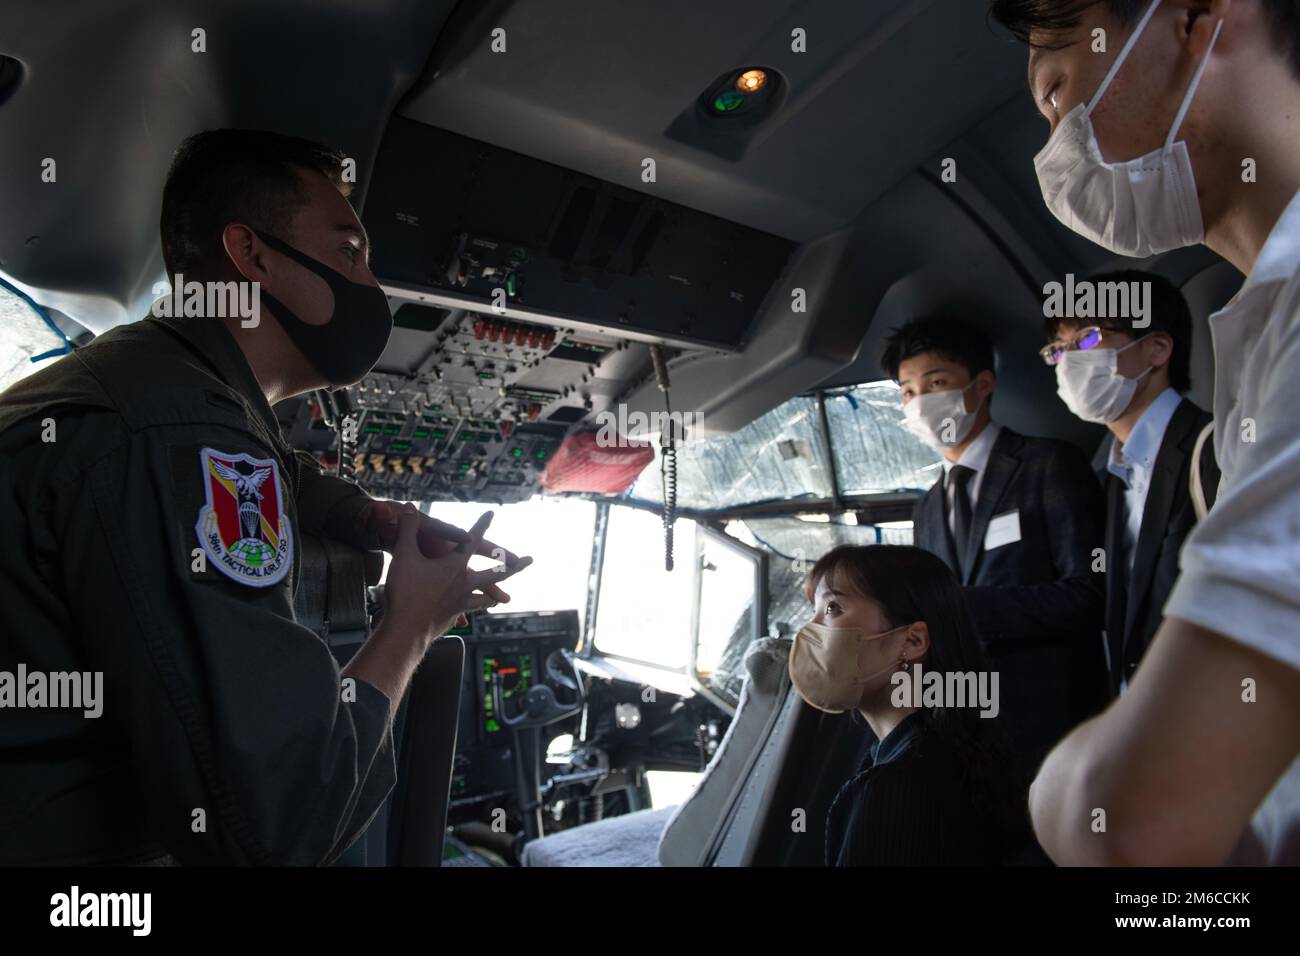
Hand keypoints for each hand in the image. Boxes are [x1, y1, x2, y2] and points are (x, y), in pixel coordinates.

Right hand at [381, 505, 531, 642]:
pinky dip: (467, 615)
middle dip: (513, 566)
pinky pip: (466, 614)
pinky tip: (465, 622)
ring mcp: (461, 603)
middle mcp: (464, 583)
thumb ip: (408, 529)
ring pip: (484, 598)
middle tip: (528, 560)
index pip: (473, 540)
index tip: (491, 514)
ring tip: (504, 599)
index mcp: (455, 566)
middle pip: (494, 574)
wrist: (406, 630)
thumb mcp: (404, 555)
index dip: (481, 525)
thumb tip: (408, 507)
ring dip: (494, 596)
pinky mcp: (452, 617)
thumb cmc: (406, 591)